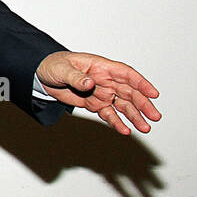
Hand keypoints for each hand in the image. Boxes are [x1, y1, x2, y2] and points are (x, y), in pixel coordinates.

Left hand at [36, 51, 161, 134]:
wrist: (42, 76)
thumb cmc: (54, 66)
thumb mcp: (62, 69)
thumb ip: (76, 77)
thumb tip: (89, 84)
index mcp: (101, 67)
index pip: (126, 74)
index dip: (141, 83)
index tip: (153, 93)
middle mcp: (106, 81)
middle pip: (130, 92)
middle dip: (143, 104)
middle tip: (154, 116)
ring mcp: (102, 93)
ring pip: (123, 105)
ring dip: (135, 116)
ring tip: (145, 128)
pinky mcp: (95, 104)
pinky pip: (109, 114)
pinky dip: (117, 122)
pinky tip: (125, 130)